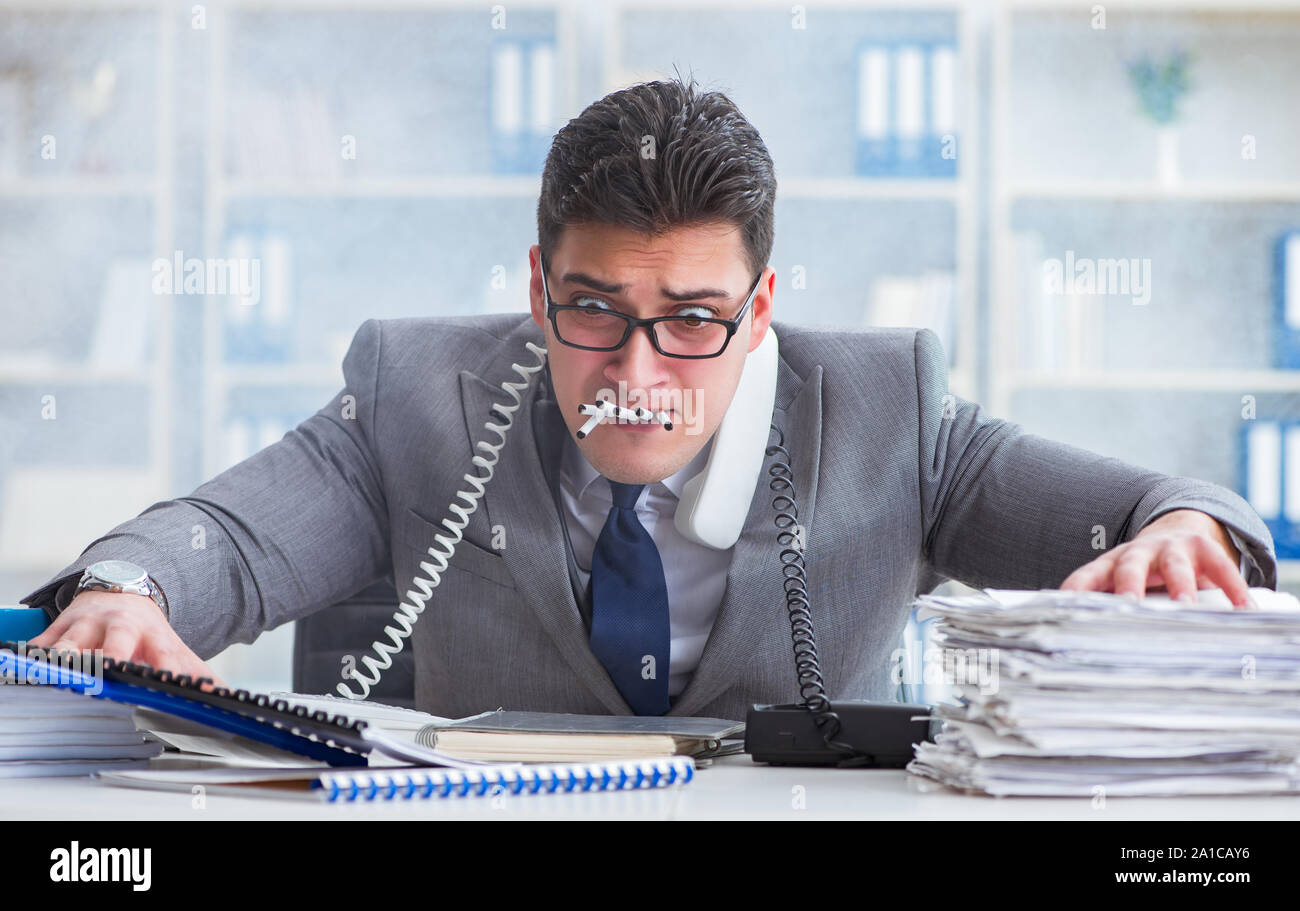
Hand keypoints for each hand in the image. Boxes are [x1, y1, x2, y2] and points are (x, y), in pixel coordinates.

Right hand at [28, 590, 227, 688]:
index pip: (165, 656)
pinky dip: (35, 655)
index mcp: (155, 637)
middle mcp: (121, 628)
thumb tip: (225, 696)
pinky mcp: (59, 626)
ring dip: (67, 658)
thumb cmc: (148, 633)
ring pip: (73, 642)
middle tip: (108, 674)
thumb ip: (196, 674)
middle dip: (112, 657)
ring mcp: (88, 625)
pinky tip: (30, 666)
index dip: (167, 671)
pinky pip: (42, 641)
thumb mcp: (175, 650)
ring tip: (63, 674)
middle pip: (117, 643)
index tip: (167, 686)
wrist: (122, 592)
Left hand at [1059, 509, 1250, 607]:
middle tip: (1128, 604)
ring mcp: (1171, 548)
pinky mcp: (1204, 549)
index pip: (1087, 577)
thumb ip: (1111, 611)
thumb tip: (1094, 659)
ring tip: (1186, 605)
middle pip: (1128, 567)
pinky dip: (1233, 588)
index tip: (1068, 608)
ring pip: (1174, 566)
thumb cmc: (1142, 575)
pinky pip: (1220, 567)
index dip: (1078, 590)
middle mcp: (1137, 554)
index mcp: (1109, 566)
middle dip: (1127, 585)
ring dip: (1180, 585)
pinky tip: (1243, 609)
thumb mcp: (1121, 586)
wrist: (1175, 534)